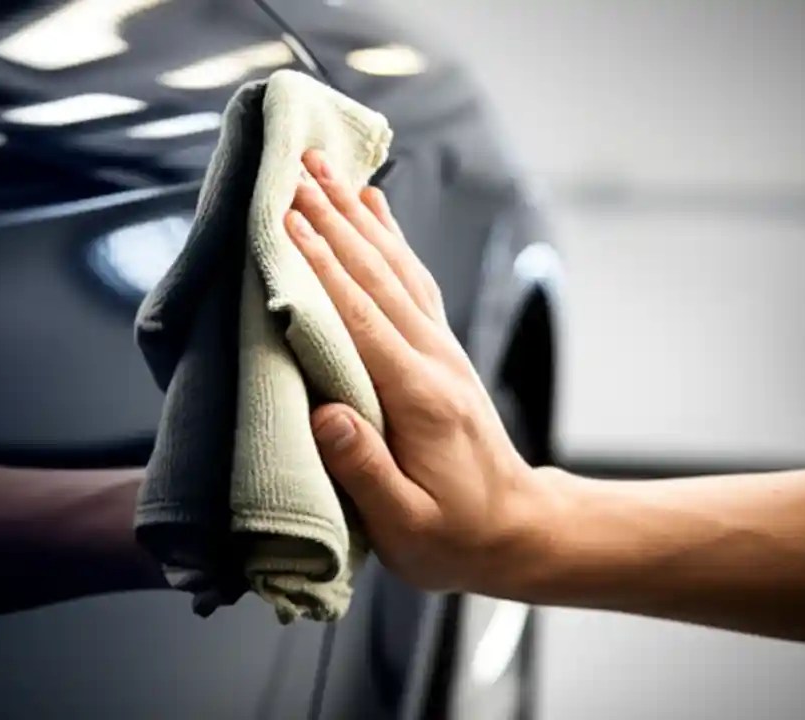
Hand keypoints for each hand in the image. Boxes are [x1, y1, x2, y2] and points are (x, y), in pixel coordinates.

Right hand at [287, 149, 544, 594]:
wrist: (519, 531)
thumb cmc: (455, 537)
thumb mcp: (407, 525)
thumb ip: (365, 471)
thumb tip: (325, 413)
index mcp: (418, 397)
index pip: (361, 318)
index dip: (321, 268)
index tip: (286, 221)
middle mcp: (433, 359)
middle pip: (376, 275)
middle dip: (333, 219)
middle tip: (294, 170)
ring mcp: (441, 349)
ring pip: (395, 266)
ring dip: (358, 215)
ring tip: (326, 169)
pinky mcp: (440, 350)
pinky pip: (412, 279)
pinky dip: (390, 237)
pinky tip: (374, 207)